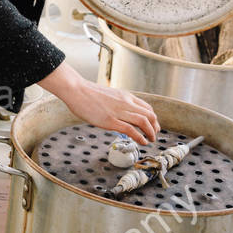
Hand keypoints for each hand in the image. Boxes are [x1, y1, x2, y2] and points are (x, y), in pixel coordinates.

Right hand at [38, 61, 159, 145]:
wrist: (76, 90)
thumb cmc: (87, 93)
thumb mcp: (109, 95)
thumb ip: (117, 103)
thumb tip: (119, 112)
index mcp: (125, 96)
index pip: (147, 108)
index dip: (153, 119)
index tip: (153, 126)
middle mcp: (125, 103)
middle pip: (149, 115)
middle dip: (155, 127)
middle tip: (154, 135)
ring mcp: (118, 112)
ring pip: (144, 121)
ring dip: (150, 132)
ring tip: (150, 140)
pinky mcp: (111, 121)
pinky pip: (131, 130)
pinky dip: (139, 137)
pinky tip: (142, 142)